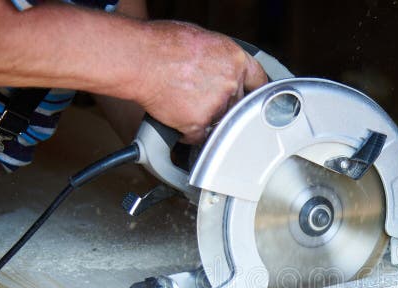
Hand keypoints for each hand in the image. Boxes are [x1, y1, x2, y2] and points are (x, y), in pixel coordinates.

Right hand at [136, 21, 266, 143]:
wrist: (139, 59)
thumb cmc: (162, 44)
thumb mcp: (203, 40)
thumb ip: (220, 58)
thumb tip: (222, 67)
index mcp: (235, 60)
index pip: (258, 79)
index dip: (254, 89)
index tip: (252, 95)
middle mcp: (230, 84)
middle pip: (236, 104)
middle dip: (221, 102)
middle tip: (198, 93)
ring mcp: (217, 106)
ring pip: (218, 121)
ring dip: (205, 117)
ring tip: (183, 100)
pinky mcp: (199, 124)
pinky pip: (198, 136)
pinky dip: (187, 131)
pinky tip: (176, 115)